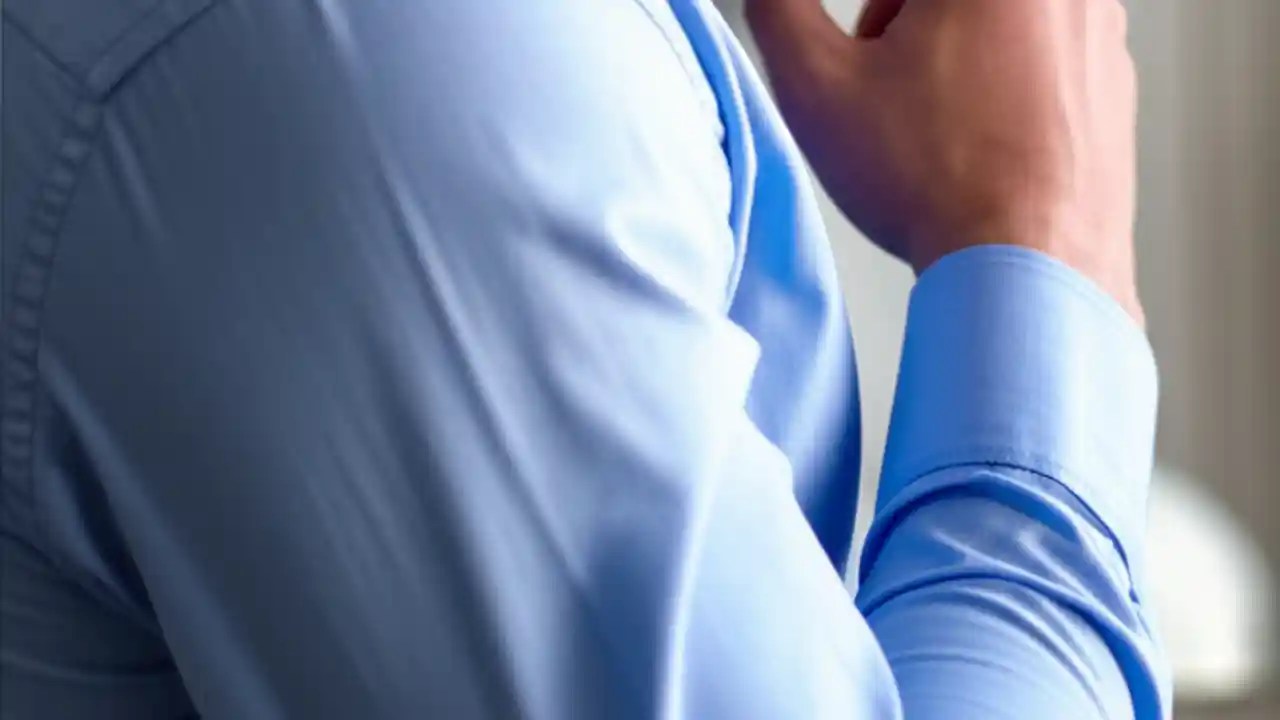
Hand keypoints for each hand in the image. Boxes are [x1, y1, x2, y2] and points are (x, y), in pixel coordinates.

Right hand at [747, 0, 1143, 322]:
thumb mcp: (817, 86)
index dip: (873, 22)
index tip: (862, 53)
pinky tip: (976, 142)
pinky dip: (1003, 82)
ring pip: (997, 15)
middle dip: (903, 18)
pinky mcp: (1116, 78)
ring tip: (930, 122)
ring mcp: (1099, 28)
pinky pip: (1042, 54)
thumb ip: (779, 12)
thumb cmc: (935, 180)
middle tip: (882, 74)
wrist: (1031, 268)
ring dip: (952, 47)